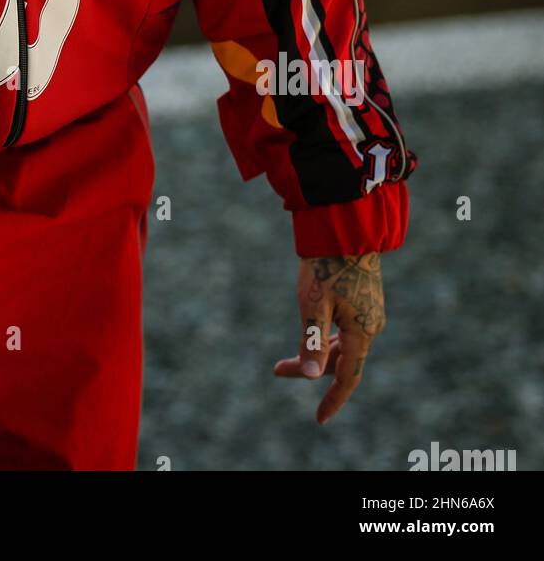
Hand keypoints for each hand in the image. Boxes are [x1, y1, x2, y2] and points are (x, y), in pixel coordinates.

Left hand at [273, 252, 386, 424]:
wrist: (344, 228)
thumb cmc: (326, 264)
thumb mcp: (313, 303)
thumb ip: (312, 340)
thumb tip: (312, 376)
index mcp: (362, 331)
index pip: (348, 378)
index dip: (333, 400)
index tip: (319, 419)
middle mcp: (370, 325)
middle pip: (341, 362)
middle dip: (311, 369)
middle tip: (277, 369)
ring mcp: (369, 312)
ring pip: (344, 346)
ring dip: (317, 355)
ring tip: (286, 360)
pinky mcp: (364, 300)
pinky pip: (346, 331)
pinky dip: (327, 340)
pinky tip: (312, 336)